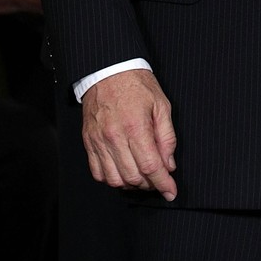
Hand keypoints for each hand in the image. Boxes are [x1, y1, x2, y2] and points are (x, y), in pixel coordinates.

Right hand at [81, 69, 176, 199]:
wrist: (108, 69)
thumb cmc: (136, 84)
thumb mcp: (161, 104)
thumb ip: (166, 136)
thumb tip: (169, 163)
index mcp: (136, 126)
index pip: (151, 166)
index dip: (163, 183)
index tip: (171, 191)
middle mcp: (115, 137)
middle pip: (133, 177)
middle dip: (150, 184)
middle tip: (159, 179)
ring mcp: (99, 141)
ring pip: (114, 179)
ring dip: (131, 184)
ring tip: (142, 176)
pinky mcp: (88, 142)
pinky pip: (98, 172)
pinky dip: (111, 179)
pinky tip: (123, 171)